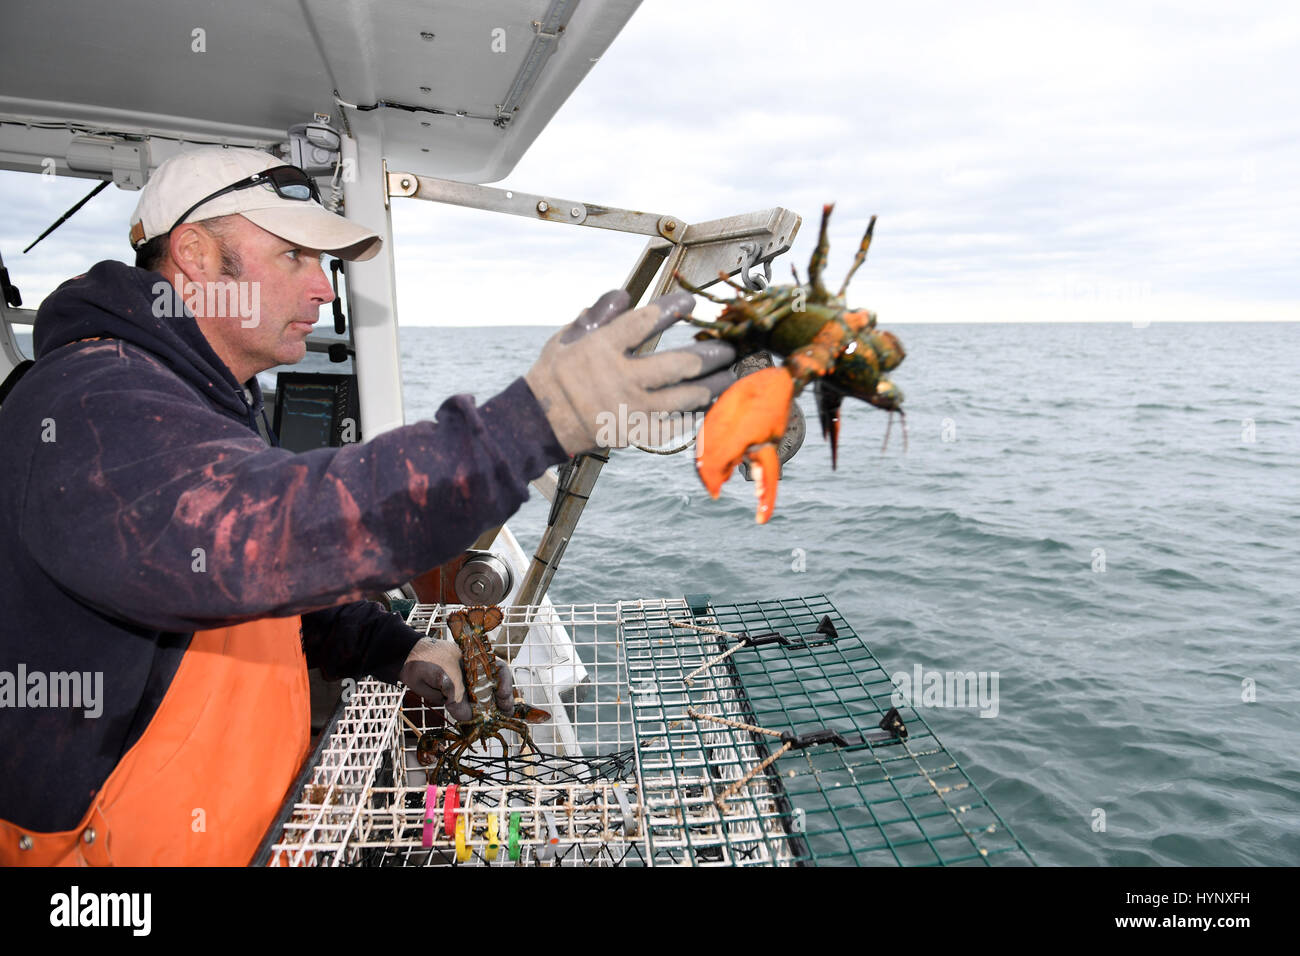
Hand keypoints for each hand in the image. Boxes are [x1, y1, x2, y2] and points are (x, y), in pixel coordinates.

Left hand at [399, 638, 514, 721]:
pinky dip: (474, 720)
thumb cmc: (430, 660)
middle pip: (495, 689)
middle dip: (502, 703)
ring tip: (493, 725)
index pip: (500, 670)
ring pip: (484, 703)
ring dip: (490, 714)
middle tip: (503, 715)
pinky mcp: (456, 701)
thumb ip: (458, 695)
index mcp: (478, 661)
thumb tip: (468, 717)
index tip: (503, 695)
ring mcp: (467, 689)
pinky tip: (477, 726)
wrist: (408, 663)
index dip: (505, 682)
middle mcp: (476, 675)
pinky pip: (469, 712)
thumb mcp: (447, 674)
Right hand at [524, 289, 736, 454]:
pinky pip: (674, 427)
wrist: (541, 421)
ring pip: (683, 397)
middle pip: (678, 365)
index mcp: (603, 349)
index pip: (645, 323)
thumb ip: (599, 313)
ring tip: (728, 377)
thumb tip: (625, 294)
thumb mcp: (569, 336)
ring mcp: (631, 409)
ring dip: (711, 386)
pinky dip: (694, 416)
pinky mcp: (634, 432)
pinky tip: (708, 406)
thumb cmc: (557, 374)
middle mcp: (621, 379)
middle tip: (728, 348)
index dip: (672, 310)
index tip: (691, 303)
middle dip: (710, 355)